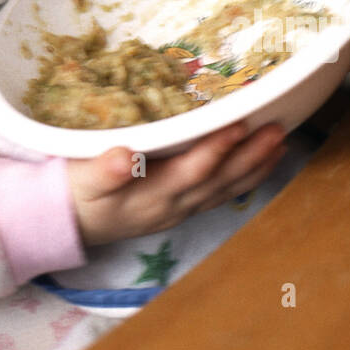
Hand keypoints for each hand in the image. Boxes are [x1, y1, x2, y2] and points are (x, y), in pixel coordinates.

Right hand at [66, 120, 286, 247]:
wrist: (69, 224)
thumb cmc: (74, 193)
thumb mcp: (80, 180)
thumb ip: (102, 171)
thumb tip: (123, 156)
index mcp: (150, 196)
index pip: (192, 171)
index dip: (216, 150)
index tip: (239, 125)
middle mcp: (173, 205)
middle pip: (220, 182)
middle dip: (250, 157)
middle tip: (278, 130)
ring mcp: (180, 209)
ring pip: (226, 190)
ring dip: (255, 168)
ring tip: (281, 143)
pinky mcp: (181, 207)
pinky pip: (220, 194)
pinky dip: (244, 178)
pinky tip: (260, 163)